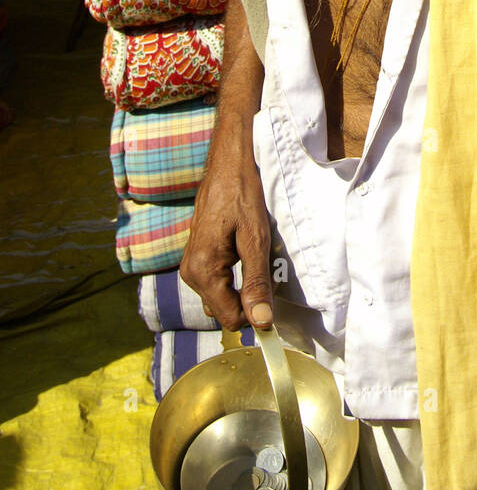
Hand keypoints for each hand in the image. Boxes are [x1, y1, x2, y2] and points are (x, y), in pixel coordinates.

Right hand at [179, 120, 273, 332]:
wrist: (227, 166)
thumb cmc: (242, 197)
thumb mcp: (255, 240)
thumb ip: (256, 283)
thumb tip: (262, 322)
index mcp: (202, 271)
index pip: (230, 318)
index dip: (254, 314)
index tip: (274, 299)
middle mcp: (190, 273)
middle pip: (224, 311)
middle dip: (247, 299)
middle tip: (265, 269)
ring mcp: (190, 267)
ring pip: (220, 299)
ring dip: (241, 288)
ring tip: (254, 257)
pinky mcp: (196, 259)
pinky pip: (216, 284)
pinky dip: (233, 279)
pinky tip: (243, 254)